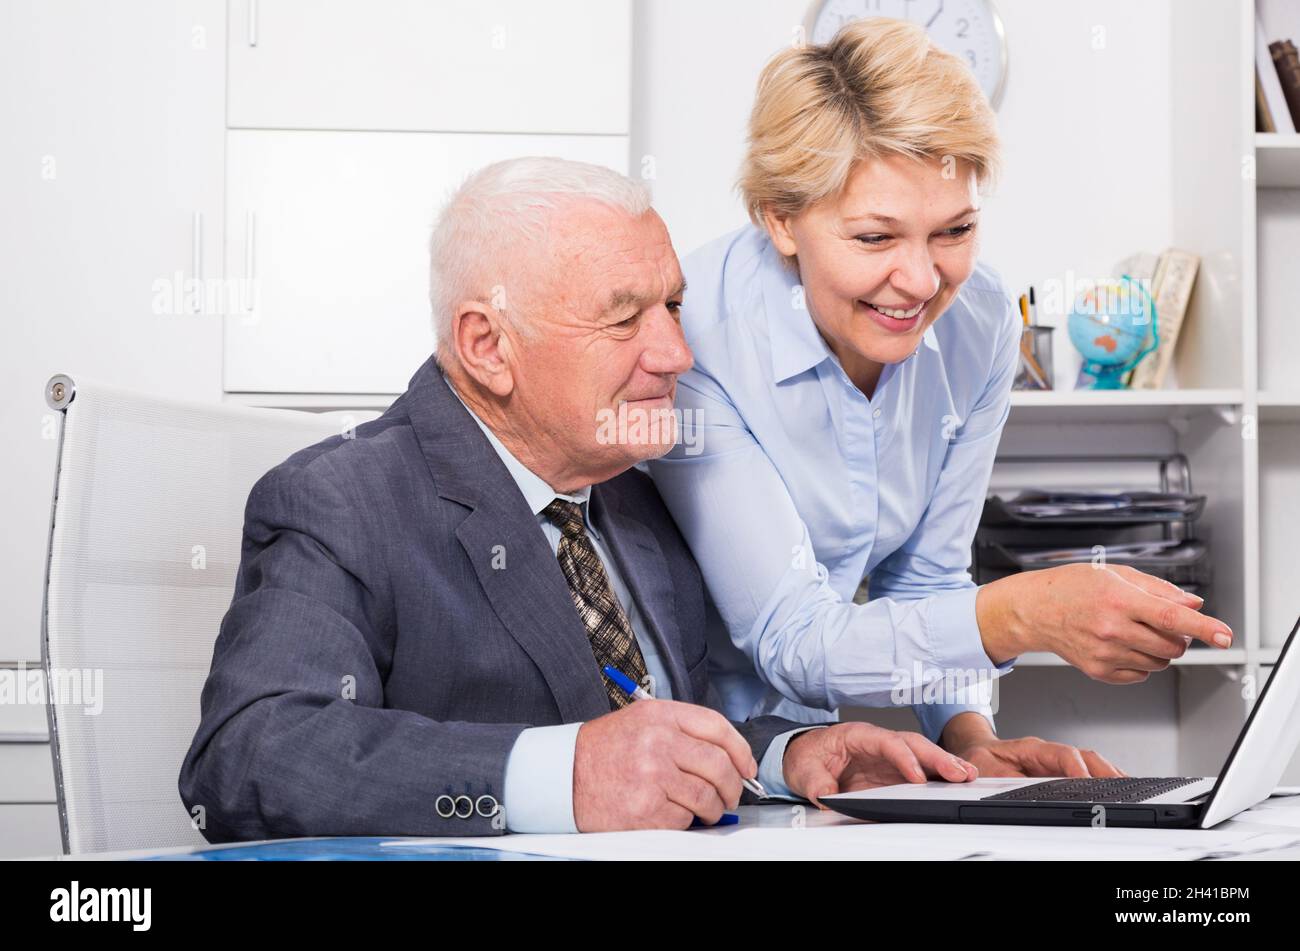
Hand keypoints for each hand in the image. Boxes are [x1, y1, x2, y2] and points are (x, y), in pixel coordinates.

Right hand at [572, 699, 757, 831]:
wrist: (564, 774)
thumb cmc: (606, 749)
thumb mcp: (643, 721)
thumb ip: (684, 731)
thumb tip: (729, 756)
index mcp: (661, 715)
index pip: (717, 727)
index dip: (741, 751)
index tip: (747, 768)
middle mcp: (658, 741)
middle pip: (719, 766)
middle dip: (732, 787)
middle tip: (730, 796)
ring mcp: (652, 776)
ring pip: (706, 797)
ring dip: (713, 810)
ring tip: (705, 810)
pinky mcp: (644, 808)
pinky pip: (683, 820)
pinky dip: (684, 822)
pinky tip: (671, 814)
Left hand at [782, 722, 977, 807]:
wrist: (804, 757)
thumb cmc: (807, 757)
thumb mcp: (804, 770)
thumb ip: (816, 782)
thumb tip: (827, 795)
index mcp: (858, 735)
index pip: (887, 742)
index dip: (904, 758)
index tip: (916, 776)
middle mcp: (878, 742)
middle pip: (912, 744)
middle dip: (936, 758)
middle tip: (958, 773)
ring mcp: (888, 757)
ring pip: (922, 755)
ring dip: (945, 764)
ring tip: (967, 775)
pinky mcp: (893, 771)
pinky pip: (920, 770)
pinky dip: (938, 775)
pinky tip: (956, 781)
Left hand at [940, 712, 1123, 777]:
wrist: (973, 753)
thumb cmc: (980, 760)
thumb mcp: (986, 770)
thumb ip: (1005, 779)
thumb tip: (1023, 788)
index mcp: (1032, 747)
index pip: (1063, 754)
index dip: (1078, 768)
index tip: (1089, 783)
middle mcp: (1047, 752)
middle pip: (1084, 756)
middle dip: (1105, 771)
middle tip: (1122, 788)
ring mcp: (1055, 761)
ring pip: (1089, 762)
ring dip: (1109, 775)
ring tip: (1128, 789)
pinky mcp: (1058, 771)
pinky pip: (1085, 771)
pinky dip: (1103, 779)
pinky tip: (1116, 789)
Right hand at [977, 563, 1232, 682]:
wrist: (1034, 610)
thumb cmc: (1071, 587)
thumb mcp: (1115, 575)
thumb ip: (1158, 589)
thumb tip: (1193, 605)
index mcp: (1119, 600)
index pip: (1173, 617)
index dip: (1204, 627)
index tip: (1224, 635)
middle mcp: (1112, 629)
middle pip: (1173, 645)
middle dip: (1179, 636)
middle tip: (1160, 622)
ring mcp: (1105, 653)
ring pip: (1161, 662)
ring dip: (1161, 649)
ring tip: (1136, 631)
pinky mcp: (1099, 671)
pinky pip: (1142, 674)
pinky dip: (1142, 662)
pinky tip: (1123, 644)